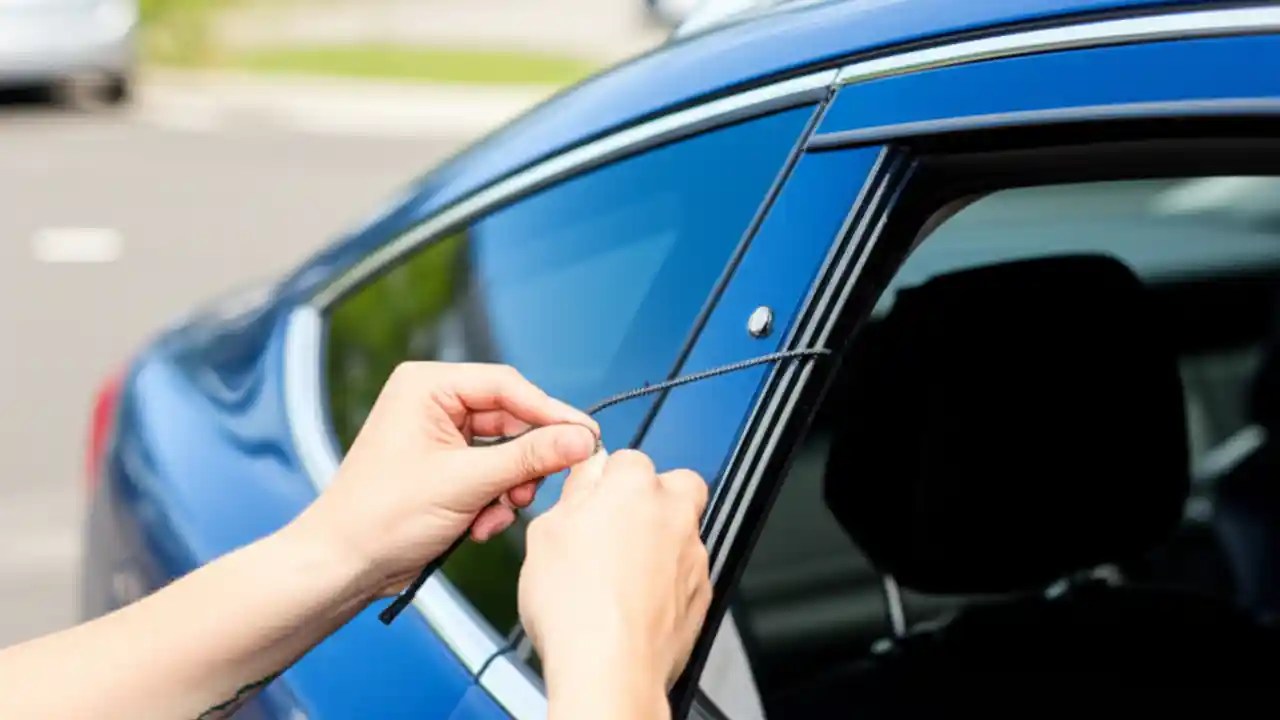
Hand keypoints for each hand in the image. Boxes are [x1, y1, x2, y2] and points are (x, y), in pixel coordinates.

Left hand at [292, 362, 599, 597]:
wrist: (343, 566)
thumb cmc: (382, 516)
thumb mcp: (466, 483)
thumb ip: (529, 457)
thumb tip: (583, 439)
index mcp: (428, 385)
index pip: (508, 386)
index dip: (551, 413)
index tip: (587, 437)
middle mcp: (435, 402)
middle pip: (512, 420)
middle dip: (524, 462)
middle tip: (539, 488)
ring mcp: (441, 437)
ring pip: (507, 452)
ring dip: (509, 488)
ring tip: (493, 515)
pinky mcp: (447, 469)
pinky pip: (493, 474)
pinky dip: (494, 502)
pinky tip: (477, 526)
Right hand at [518, 450, 710, 718]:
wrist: (609, 669)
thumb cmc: (574, 606)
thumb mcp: (546, 534)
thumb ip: (574, 494)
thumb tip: (586, 475)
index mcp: (633, 487)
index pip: (627, 459)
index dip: (606, 480)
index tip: (591, 499)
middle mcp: (673, 513)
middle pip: (674, 485)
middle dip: (652, 498)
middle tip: (618, 526)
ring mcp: (693, 554)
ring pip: (683, 531)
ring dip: (659, 542)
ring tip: (619, 574)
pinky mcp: (702, 594)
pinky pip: (687, 573)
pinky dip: (667, 581)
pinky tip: (635, 601)